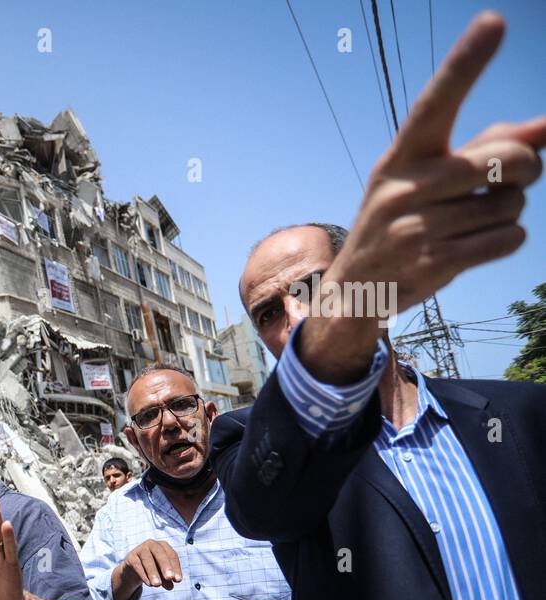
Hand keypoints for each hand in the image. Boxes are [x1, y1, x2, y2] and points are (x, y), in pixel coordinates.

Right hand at [119, 539, 181, 589]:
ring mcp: (140, 549)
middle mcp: (152, 544)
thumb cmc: (153, 569)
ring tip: (157, 585)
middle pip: (160, 554)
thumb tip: (171, 587)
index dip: (176, 567)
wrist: (134, 570)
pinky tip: (148, 584)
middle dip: (165, 566)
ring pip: (147, 559)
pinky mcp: (130, 557)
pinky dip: (143, 575)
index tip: (178, 580)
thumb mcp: (162, 574)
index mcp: (163, 546)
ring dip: (153, 572)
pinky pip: (137, 565)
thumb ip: (167, 579)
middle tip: (169, 578)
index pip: (172, 555)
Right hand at [317, 13, 544, 330]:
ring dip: (507, 212)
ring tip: (469, 222)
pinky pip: (508, 238)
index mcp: (402, 156)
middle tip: (504, 182)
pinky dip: (503, 240)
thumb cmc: (404, 218)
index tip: (494, 21)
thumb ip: (487, 145)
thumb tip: (545, 128)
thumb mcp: (429, 176)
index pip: (437, 103)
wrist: (355, 289)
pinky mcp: (435, 263)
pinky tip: (470, 245)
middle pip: (509, 160)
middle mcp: (405, 187)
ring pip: (513, 203)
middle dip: (524, 171)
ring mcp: (417, 228)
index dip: (466, 63)